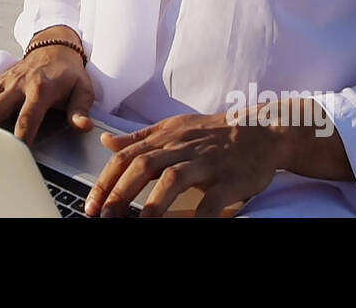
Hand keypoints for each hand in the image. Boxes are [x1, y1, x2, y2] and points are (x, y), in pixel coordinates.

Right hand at [0, 26, 93, 145]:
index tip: (15, 155)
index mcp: (40, 88)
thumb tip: (83, 126)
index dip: (20, 138)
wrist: (54, 47)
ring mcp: (3, 83)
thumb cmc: (69, 73)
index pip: (27, 117)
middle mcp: (18, 85)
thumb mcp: (83, 89)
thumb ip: (80, 109)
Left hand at [85, 109, 282, 217]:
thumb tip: (106, 142)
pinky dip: (199, 216)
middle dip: (121, 192)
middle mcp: (183, 147)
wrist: (263, 131)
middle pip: (144, 165)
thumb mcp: (174, 127)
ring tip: (140, 225)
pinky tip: (189, 228)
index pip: (127, 156)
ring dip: (153, 204)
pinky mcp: (230, 179)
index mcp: (166, 136)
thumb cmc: (214, 132)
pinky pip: (212, 200)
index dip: (106, 180)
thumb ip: (139, 137)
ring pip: (173, 179)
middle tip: (105, 216)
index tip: (93, 204)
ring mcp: (207, 162)